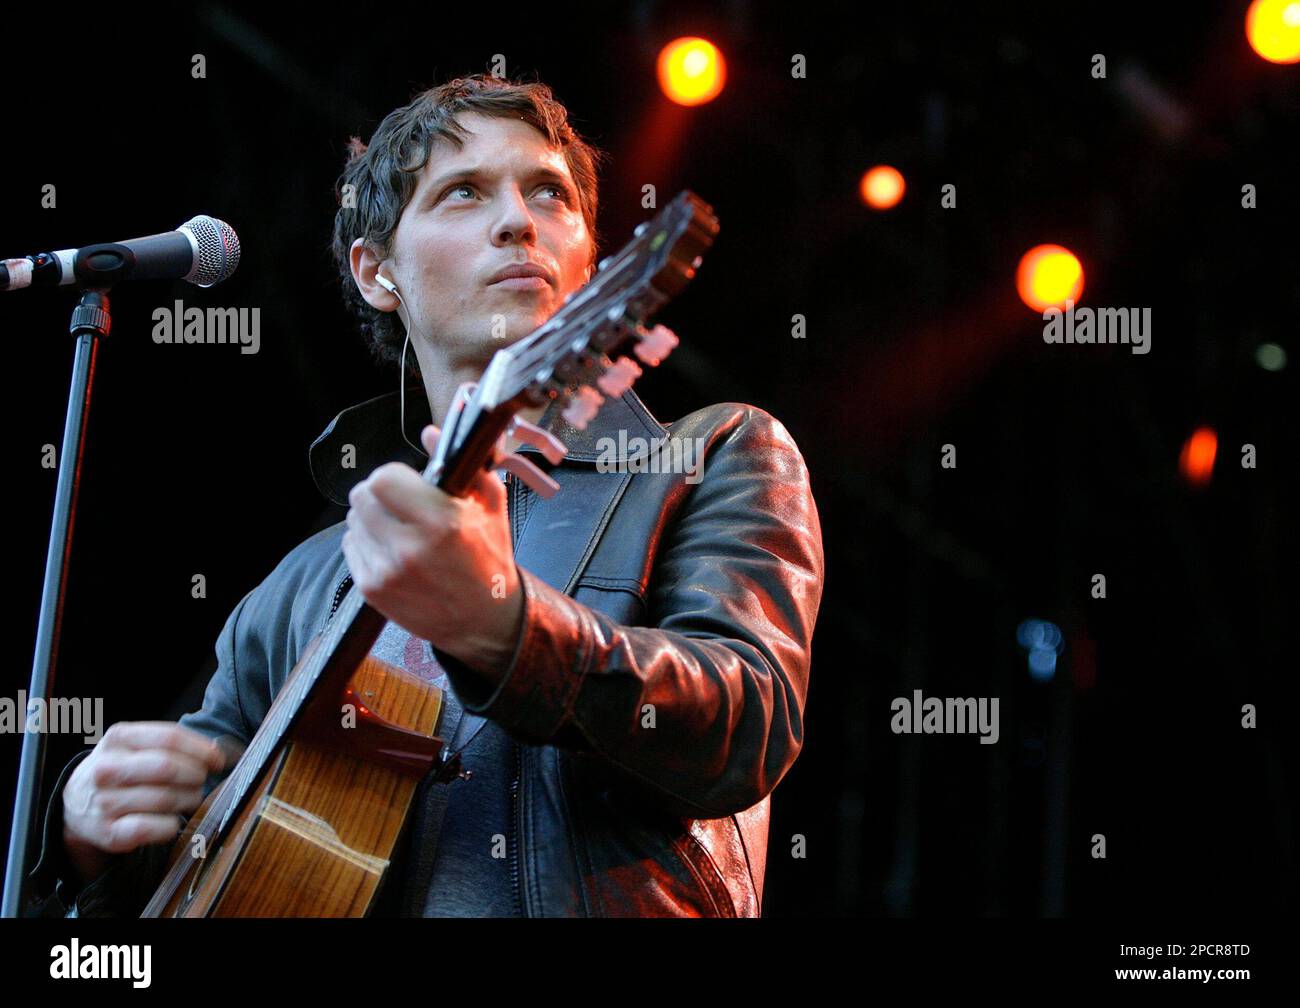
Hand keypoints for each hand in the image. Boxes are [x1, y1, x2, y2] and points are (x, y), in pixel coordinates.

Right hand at [62, 721, 226, 881]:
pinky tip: (172, 820)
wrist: (75, 804)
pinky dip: (172, 824)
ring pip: (165, 798)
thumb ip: (171, 744)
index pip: (169, 737)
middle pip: (167, 767)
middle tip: (202, 780)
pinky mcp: (110, 833)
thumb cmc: (121, 769)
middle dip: (196, 774)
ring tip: (190, 798)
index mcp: (118, 739)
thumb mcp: (135, 745)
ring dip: (189, 799)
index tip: (218, 759)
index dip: (201, 748)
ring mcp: (105, 802)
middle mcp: (106, 768)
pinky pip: (155, 828)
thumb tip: (221, 752)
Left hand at [341, 423, 525, 676]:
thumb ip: (463, 465)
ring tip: (399, 529)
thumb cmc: (489, 559)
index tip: (411, 483)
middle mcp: (409, 548)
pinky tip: (393, 550)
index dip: (396, 476)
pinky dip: (367, 542)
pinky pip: (351, 546)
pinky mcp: (372, 589)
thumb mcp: (490, 506)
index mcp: (441, 523)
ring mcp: (386, 571)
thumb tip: (430, 433)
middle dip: (380, 492)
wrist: (483, 621)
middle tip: (401, 503)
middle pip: (361, 496)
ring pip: (353, 520)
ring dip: (372, 517)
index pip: (384, 479)